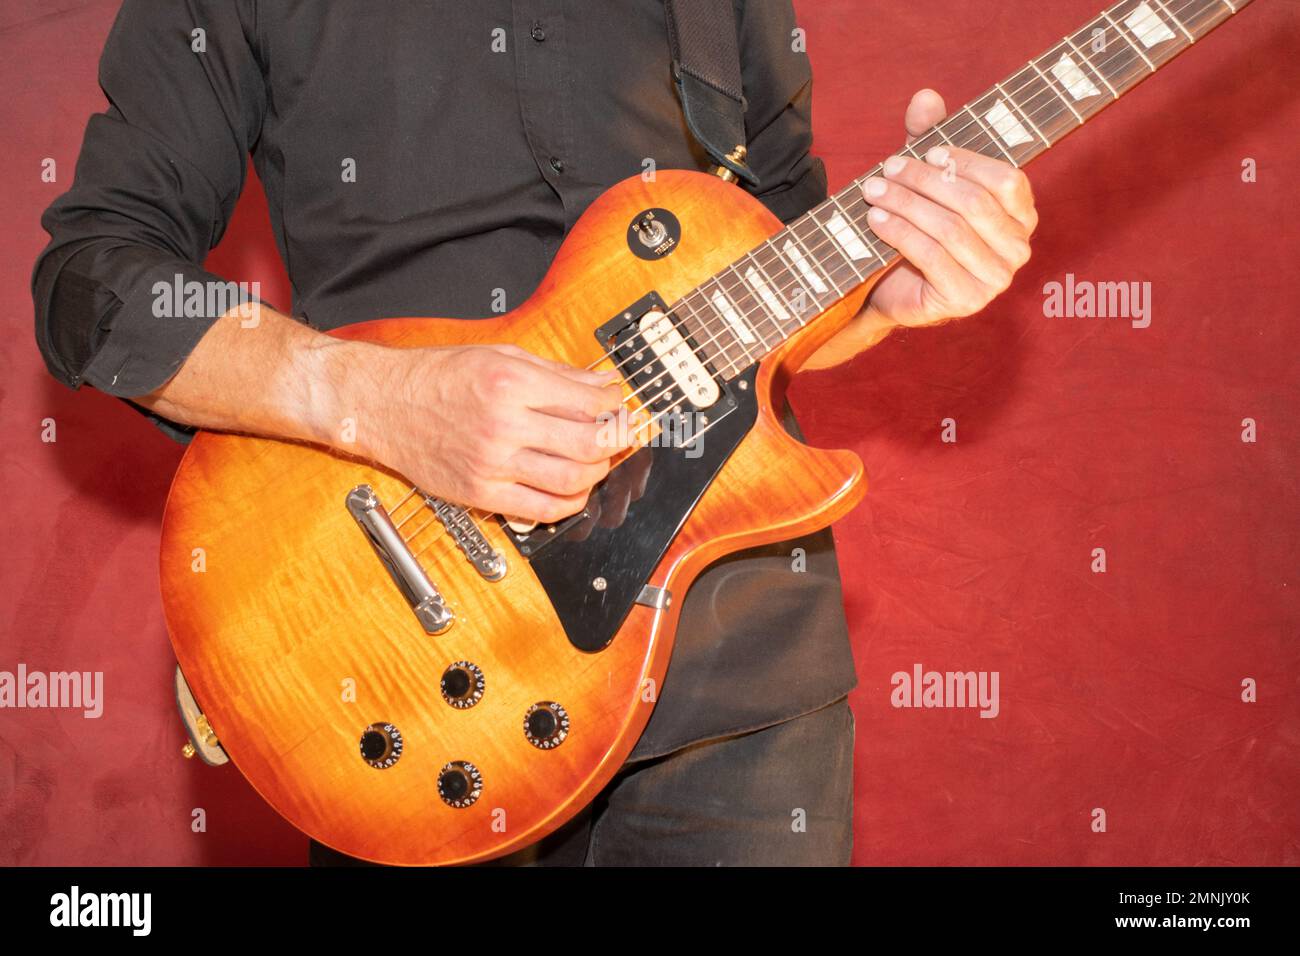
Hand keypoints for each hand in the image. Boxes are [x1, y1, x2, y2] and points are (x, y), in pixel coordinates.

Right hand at [343, 343, 628, 522]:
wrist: (382, 404)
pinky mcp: (479, 493)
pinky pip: (540, 510)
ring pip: (571, 480)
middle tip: (618, 434)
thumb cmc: (437, 377)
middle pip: (588, 444)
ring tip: (596, 460)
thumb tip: (602, 386)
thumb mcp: (500, 357)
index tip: (616, 405)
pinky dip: (568, 504)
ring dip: (597, 472)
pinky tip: (572, 490)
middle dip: (615, 440)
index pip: (589, 402)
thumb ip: (556, 374)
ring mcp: (492, 463)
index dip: (614, 406)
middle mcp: (503, 424)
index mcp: (511, 383)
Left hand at [860, 89, 1037, 328]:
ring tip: (873, 192)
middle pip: (973, 203)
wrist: (894, 288)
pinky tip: (877, 220)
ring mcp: (995, 279)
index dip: (967, 162)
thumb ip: (930, 137)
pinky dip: (900, 233)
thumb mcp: (925, 178)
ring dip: (906, 205)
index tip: (927, 151)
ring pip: (950, 230)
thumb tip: (925, 96)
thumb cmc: (918, 227)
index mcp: (1021, 215)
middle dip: (925, 181)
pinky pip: (932, 257)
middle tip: (887, 169)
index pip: (1007, 179)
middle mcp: (1017, 248)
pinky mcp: (966, 300)